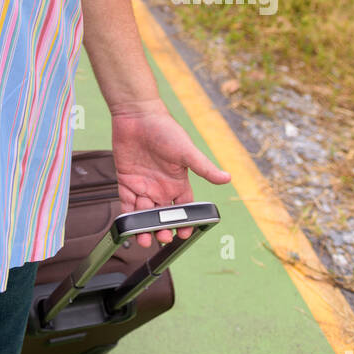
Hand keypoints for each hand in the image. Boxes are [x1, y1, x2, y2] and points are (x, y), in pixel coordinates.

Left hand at [110, 102, 230, 247]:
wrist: (137, 115)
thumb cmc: (165, 129)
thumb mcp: (186, 151)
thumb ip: (204, 168)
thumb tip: (227, 178)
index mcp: (177, 182)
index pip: (183, 209)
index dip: (185, 223)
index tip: (185, 234)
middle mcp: (160, 187)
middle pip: (162, 216)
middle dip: (163, 229)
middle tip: (162, 237)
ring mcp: (143, 185)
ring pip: (143, 214)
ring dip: (144, 228)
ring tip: (144, 239)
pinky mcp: (126, 180)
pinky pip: (126, 202)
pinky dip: (127, 215)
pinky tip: (127, 226)